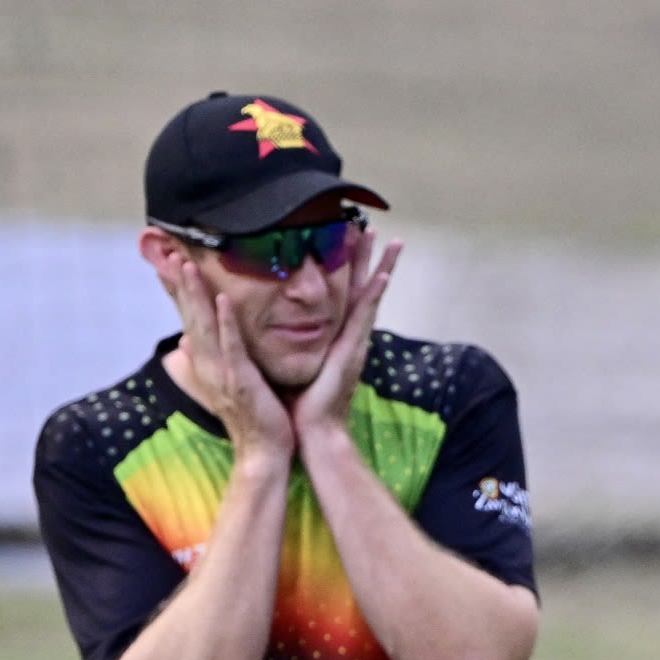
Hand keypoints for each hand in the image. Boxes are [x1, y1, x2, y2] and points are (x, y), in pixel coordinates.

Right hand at [173, 255, 294, 462]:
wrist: (264, 451)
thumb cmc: (252, 417)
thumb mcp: (226, 381)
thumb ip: (208, 359)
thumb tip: (183, 342)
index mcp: (206, 362)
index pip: (189, 318)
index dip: (178, 291)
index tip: (169, 261)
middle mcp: (207, 364)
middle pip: (190, 316)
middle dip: (180, 284)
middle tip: (171, 251)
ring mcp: (221, 372)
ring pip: (204, 326)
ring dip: (196, 294)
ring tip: (187, 265)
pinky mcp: (240, 380)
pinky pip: (231, 346)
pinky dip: (226, 322)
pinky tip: (224, 300)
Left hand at [290, 229, 402, 443]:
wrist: (313, 431)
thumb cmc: (301, 404)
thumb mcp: (293, 365)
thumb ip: (288, 345)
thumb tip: (268, 329)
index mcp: (336, 337)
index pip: (344, 294)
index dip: (349, 268)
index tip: (351, 241)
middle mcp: (350, 336)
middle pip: (362, 287)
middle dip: (370, 258)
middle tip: (376, 228)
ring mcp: (355, 342)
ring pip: (369, 295)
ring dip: (382, 268)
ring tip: (391, 241)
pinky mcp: (352, 351)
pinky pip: (364, 317)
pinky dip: (375, 296)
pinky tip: (383, 276)